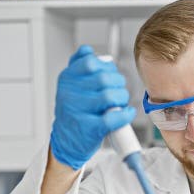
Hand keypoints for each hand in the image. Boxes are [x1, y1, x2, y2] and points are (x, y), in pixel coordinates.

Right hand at [50, 45, 135, 169]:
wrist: (67, 141)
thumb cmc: (75, 112)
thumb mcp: (71, 85)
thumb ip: (80, 66)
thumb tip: (93, 52)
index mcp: (67, 79)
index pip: (90, 62)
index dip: (107, 67)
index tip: (111, 75)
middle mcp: (69, 93)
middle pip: (103, 78)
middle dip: (118, 83)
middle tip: (119, 91)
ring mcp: (78, 111)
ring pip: (110, 96)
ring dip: (122, 98)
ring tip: (121, 102)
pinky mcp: (89, 129)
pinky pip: (113, 117)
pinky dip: (125, 114)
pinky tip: (127, 113)